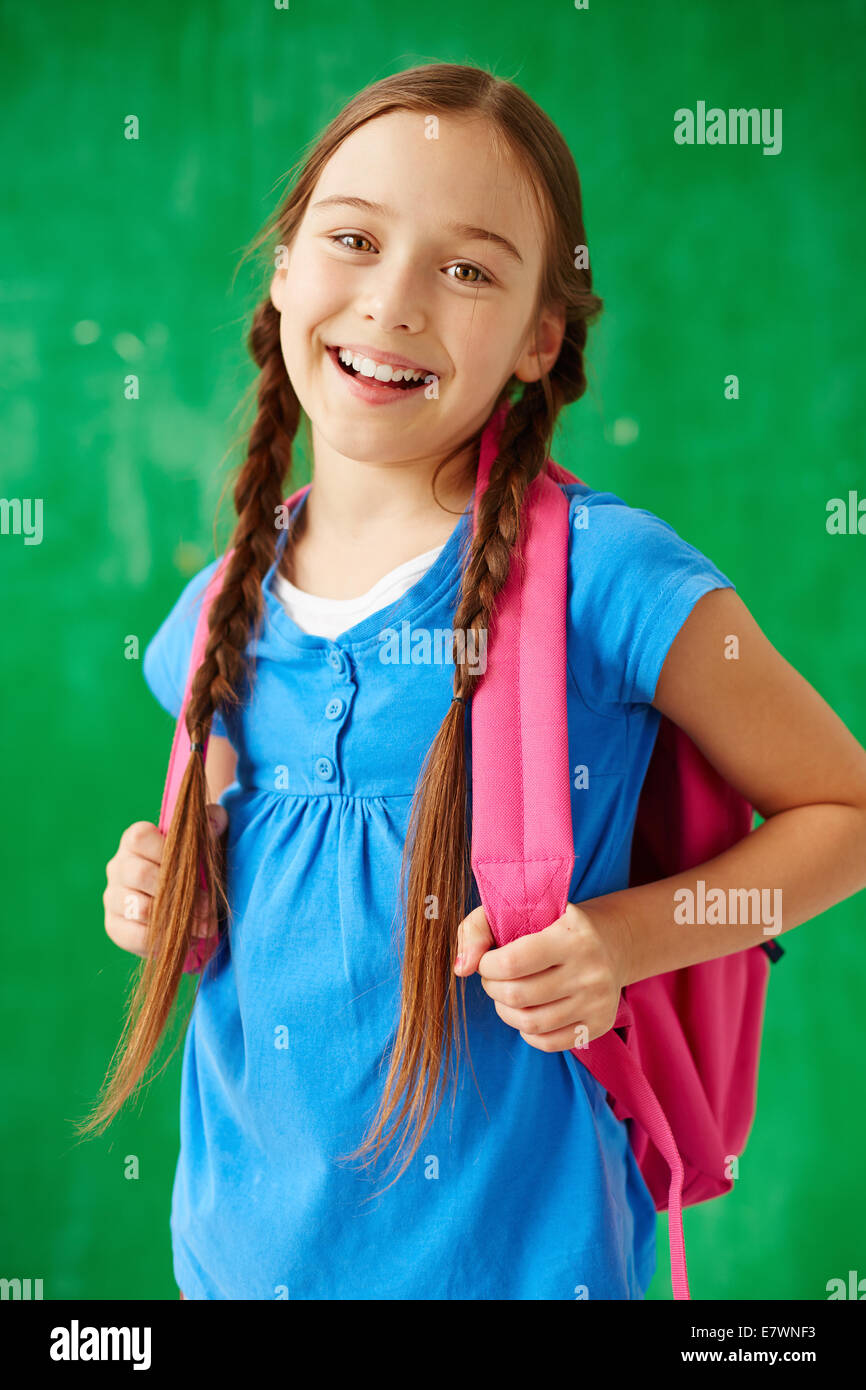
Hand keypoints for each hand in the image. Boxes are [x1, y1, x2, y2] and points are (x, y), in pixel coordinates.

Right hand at [103, 805, 227, 958]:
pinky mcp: (115, 927)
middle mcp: (118, 866)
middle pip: (139, 874)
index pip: (140, 837)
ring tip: (203, 926)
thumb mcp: (211, 841)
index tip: (195, 867)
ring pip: (138, 907)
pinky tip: (185, 940)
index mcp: (135, 840)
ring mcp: (113, 897)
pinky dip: (163, 941)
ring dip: (176, 920)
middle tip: (208, 907)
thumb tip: (212, 820)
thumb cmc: (200, 866)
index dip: (168, 851)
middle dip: (179, 892)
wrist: (194, 903)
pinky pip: (134, 936)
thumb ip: (213, 823)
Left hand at [454, 900, 630, 1052]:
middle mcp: (591, 969)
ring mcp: (598, 1000)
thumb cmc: (552, 924)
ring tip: (506, 995)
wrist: (610, 944)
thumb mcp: (520, 910)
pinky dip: (527, 1032)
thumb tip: (462, 969)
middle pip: (518, 995)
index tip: (487, 961)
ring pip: (531, 1024)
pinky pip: (549, 1043)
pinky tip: (527, 1011)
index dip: (487, 966)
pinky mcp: (600, 1024)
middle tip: (493, 978)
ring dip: (505, 1011)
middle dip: (493, 988)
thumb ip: (478, 928)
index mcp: (572, 934)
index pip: (513, 962)